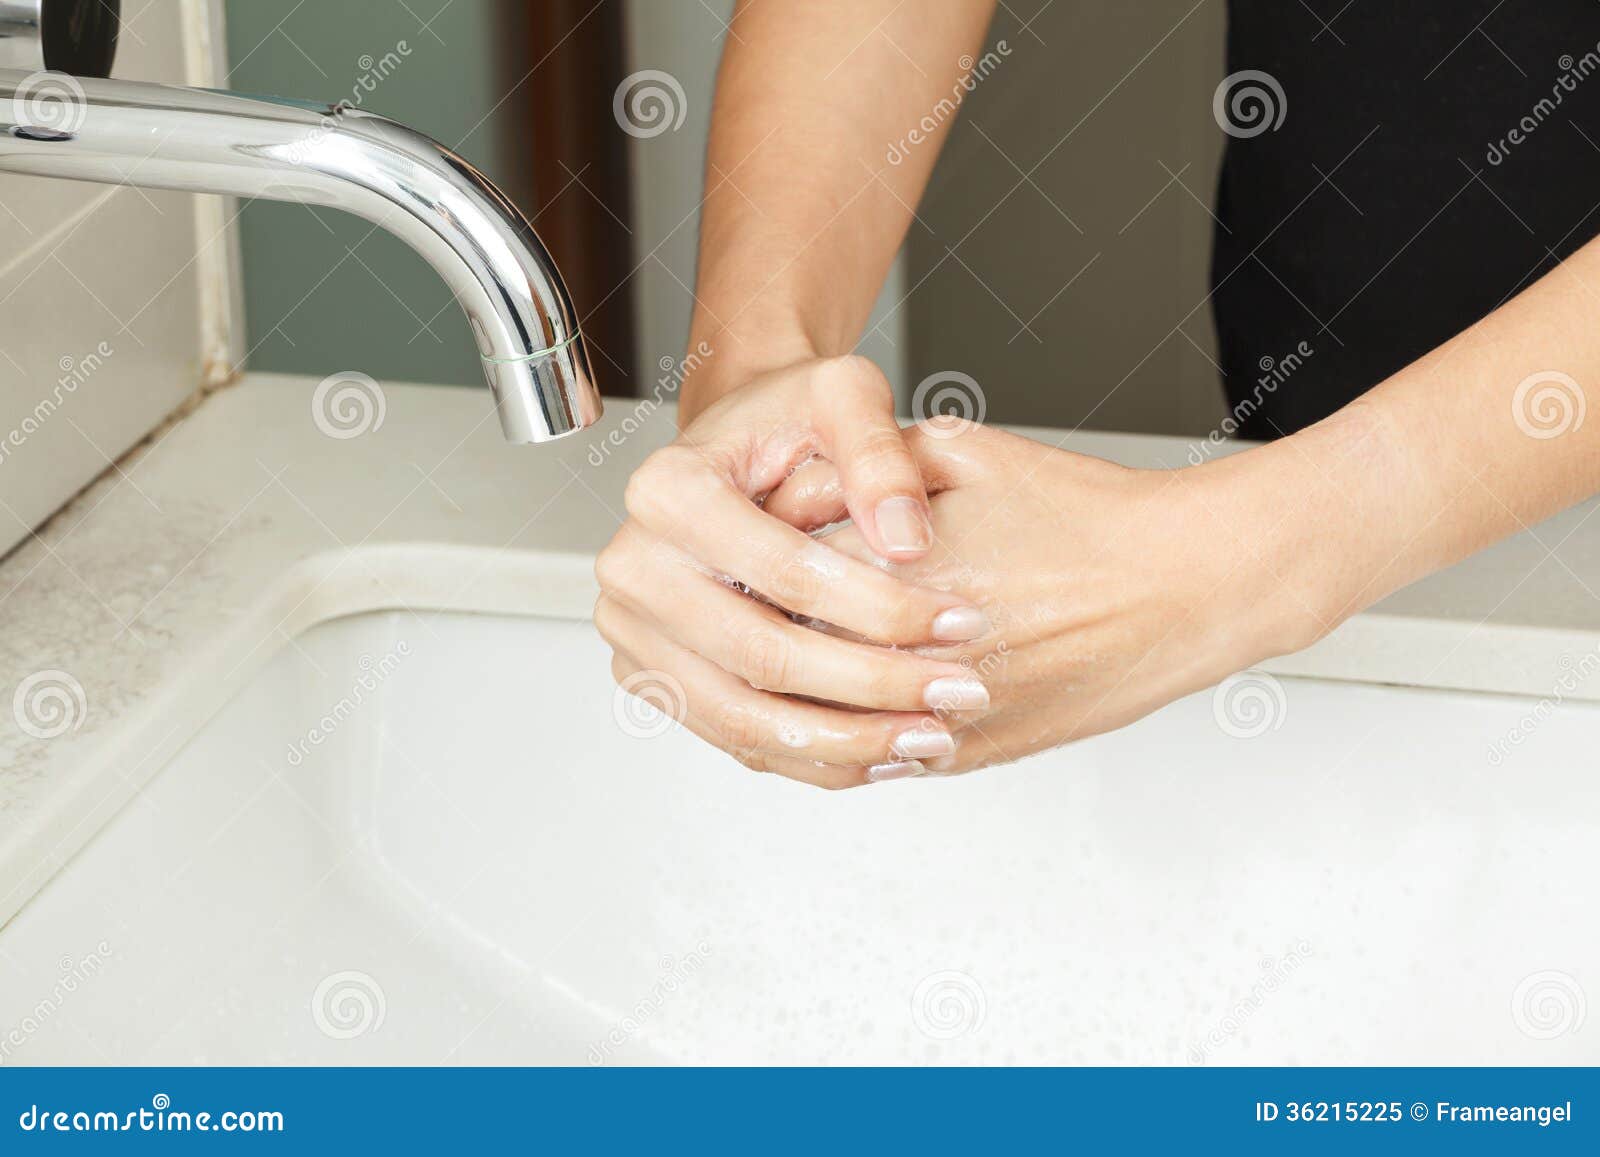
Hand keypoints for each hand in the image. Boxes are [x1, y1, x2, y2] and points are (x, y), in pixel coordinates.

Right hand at [595, 357, 995, 788]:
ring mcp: (636, 632)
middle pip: (762, 658)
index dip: (883, 608)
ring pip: (745, 717)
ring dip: (847, 740)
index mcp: (669, 491)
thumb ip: (879, 456)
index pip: (787, 573)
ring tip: (929, 736)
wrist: (739, 447)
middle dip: (873, 684)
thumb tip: (909, 541)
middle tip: (957, 692)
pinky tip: (883, 751)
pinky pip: (735, 738)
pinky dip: (813, 756)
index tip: (961, 622)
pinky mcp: (655, 677)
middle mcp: (635, 568)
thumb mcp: (842, 396)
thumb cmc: (787, 417)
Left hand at [773, 420, 1331, 775]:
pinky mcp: (965, 753)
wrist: (1183, 585)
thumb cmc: (1088, 516)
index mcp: (891, 563)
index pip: (771, 570)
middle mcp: (903, 645)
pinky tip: (829, 713)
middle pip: (783, 650)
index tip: (738, 556)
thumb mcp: (969, 450)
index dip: (751, 562)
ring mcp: (932, 710)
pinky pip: (871, 765)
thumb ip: (873, 461)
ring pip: (817, 721)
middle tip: (739, 611)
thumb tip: (802, 486)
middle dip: (757, 628)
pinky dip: (839, 743)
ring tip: (774, 665)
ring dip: (789, 695)